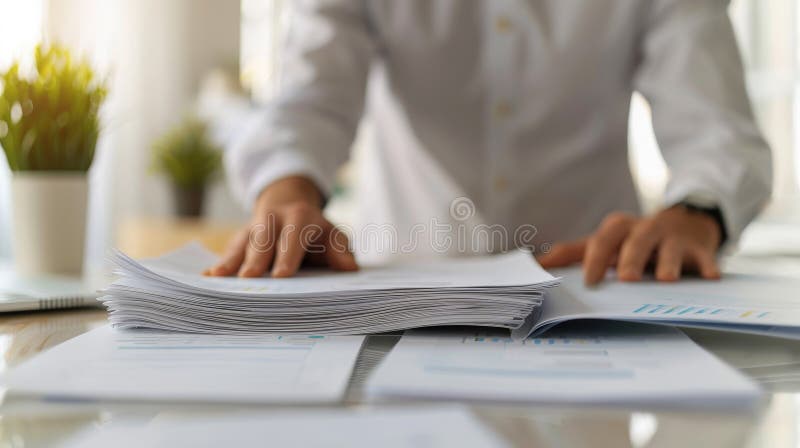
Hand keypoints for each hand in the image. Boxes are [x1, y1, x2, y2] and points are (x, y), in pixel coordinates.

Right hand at [204, 176, 357, 277]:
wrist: (288, 205)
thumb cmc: (314, 231)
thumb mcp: (332, 235)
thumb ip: (340, 250)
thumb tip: (350, 268)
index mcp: (299, 217)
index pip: (292, 236)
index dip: (287, 255)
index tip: (281, 275)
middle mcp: (272, 219)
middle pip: (262, 239)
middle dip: (255, 258)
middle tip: (248, 279)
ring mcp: (252, 228)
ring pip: (241, 244)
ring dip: (230, 261)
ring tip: (218, 277)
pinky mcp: (239, 239)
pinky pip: (228, 251)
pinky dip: (219, 263)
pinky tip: (207, 277)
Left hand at [538, 206, 721, 284]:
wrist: (685, 224)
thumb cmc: (634, 241)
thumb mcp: (606, 243)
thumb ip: (573, 253)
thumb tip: (536, 264)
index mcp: (619, 230)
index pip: (603, 240)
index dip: (595, 258)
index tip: (588, 281)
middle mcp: (645, 230)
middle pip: (636, 240)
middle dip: (631, 257)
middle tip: (626, 278)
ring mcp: (673, 239)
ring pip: (669, 247)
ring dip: (667, 262)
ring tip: (666, 279)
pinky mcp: (700, 249)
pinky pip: (705, 257)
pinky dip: (708, 267)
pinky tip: (710, 278)